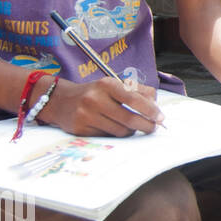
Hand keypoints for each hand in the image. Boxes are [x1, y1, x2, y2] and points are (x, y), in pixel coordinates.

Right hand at [39, 76, 162, 136]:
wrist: (60, 101)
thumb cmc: (95, 92)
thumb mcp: (114, 85)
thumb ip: (138, 91)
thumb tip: (156, 106)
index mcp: (106, 84)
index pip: (134, 99)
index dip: (150, 110)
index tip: (161, 118)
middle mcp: (95, 99)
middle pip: (129, 119)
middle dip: (146, 126)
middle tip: (153, 128)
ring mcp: (86, 115)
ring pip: (120, 131)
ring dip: (131, 131)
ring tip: (132, 126)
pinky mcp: (80, 129)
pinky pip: (107, 136)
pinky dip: (115, 134)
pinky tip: (114, 127)